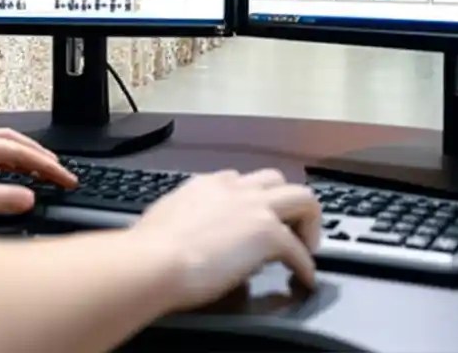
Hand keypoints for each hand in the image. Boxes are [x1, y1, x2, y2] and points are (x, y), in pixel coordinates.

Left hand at [0, 127, 76, 226]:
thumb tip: (25, 197)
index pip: (14, 150)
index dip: (44, 165)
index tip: (65, 178)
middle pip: (8, 140)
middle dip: (39, 155)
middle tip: (61, 174)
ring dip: (22, 156)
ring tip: (40, 171)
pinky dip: (3, 162)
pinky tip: (2, 175)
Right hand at [127, 169, 321, 311]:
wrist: (155, 261)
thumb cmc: (149, 248)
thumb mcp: (168, 218)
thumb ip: (187, 218)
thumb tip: (192, 234)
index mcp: (207, 185)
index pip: (242, 181)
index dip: (254, 200)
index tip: (254, 219)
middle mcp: (235, 188)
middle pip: (279, 181)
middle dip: (288, 204)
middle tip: (289, 229)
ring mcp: (255, 208)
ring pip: (303, 198)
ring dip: (308, 223)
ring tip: (306, 247)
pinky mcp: (268, 234)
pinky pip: (299, 249)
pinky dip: (306, 264)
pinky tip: (304, 277)